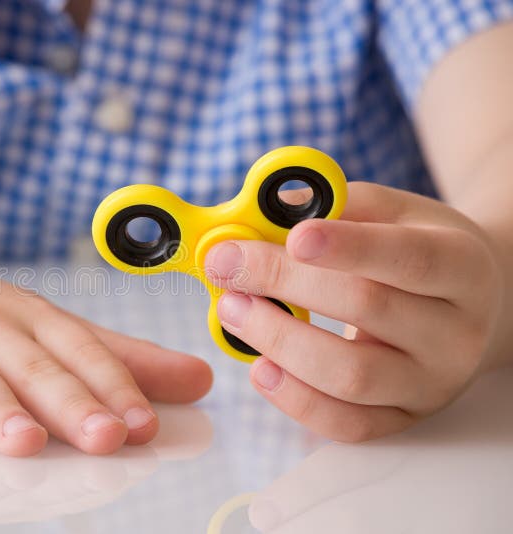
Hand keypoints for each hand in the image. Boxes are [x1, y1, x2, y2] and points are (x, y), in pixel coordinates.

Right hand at [0, 239, 211, 455]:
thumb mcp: (42, 328)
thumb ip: (118, 359)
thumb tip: (200, 381)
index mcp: (30, 320)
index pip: (80, 353)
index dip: (114, 387)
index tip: (147, 425)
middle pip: (32, 367)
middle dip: (71, 402)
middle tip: (106, 437)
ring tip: (21, 442)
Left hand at [204, 182, 503, 440]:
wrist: (470, 309)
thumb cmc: (416, 252)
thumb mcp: (394, 214)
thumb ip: (335, 207)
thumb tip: (260, 214)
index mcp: (462, 265)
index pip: (407, 256)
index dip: (348, 247)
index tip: (292, 236)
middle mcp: (455, 331)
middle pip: (368, 308)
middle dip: (284, 283)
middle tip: (227, 265)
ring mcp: (431, 383)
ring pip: (351, 375)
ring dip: (279, 342)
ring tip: (232, 310)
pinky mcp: (403, 420)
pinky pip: (346, 424)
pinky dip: (295, 399)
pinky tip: (259, 367)